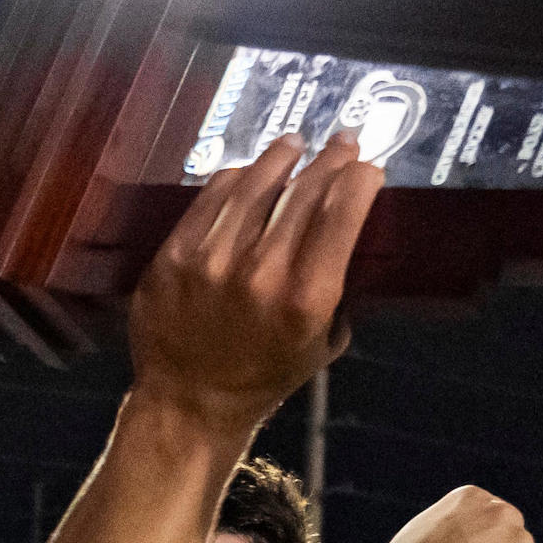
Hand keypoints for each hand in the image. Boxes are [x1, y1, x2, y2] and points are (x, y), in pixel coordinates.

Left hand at [125, 135, 383, 431]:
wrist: (190, 402)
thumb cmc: (265, 376)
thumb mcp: (322, 342)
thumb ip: (335, 286)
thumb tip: (344, 229)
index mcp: (307, 298)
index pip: (342, 213)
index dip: (360, 179)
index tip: (368, 167)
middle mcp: (262, 273)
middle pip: (304, 192)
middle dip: (330, 160)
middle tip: (344, 140)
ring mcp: (212, 260)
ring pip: (254, 185)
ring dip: (280, 156)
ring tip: (294, 142)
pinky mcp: (174, 256)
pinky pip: (210, 200)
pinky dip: (234, 178)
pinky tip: (249, 169)